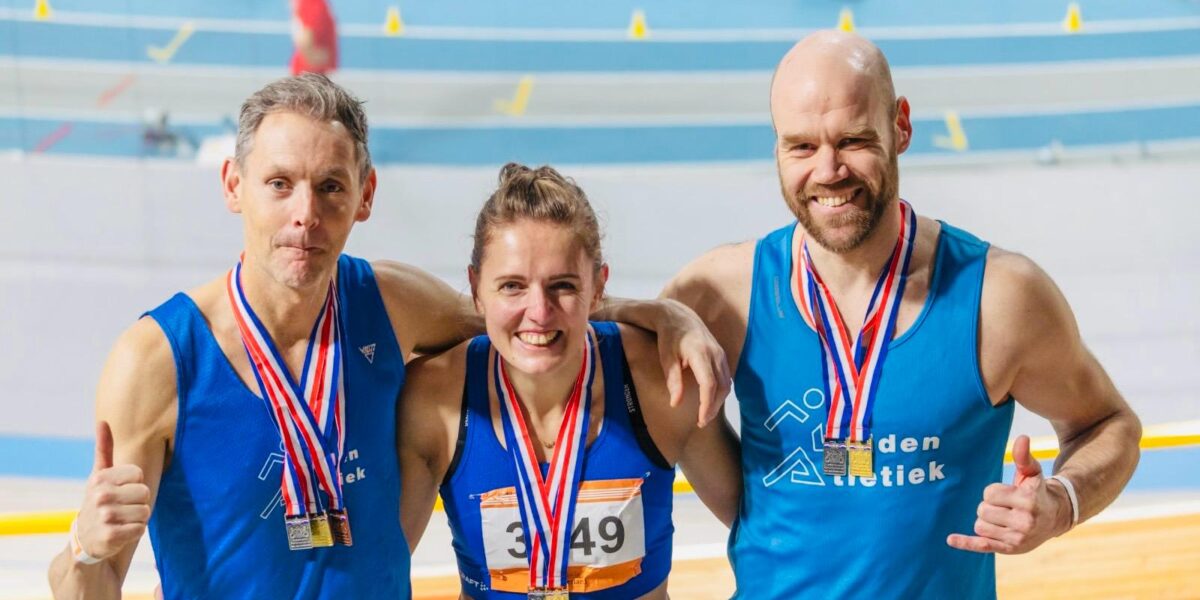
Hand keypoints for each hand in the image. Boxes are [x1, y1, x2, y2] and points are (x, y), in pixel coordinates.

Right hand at [74, 421, 150, 561]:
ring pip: (145, 511)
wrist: (85, 540)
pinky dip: (135, 532)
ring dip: (138, 518)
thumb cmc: (99, 502)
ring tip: (121, 520)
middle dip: (138, 502)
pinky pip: (140, 529)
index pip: (139, 474)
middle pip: (145, 493)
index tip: (121, 491)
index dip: (135, 484)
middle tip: (122, 508)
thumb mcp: (98, 475)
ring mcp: (104, 516)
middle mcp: (100, 496)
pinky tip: (120, 532)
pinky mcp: (110, 536)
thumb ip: (104, 449)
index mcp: (100, 478)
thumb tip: (103, 421)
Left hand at [654, 299, 731, 426]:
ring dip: (718, 402)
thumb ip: (673, 380)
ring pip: (726, 384)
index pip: (709, 383)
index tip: (700, 419)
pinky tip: (710, 402)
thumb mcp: (666, 358)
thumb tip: (675, 404)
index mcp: (700, 352)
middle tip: (701, 422)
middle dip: (713, 407)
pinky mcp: (722, 356)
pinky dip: (720, 392)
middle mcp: (715, 353)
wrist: (679, 317)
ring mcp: (721, 354)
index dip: (706, 404)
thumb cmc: (669, 337)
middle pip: (720, 386)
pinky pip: (726, 378)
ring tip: (705, 416)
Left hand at [946, 435, 1071, 553]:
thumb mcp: (1032, 472)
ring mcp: (1016, 538)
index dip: (993, 492)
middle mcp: (1023, 522)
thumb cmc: (1037, 491)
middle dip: (989, 506)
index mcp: (1027, 500)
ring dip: (986, 520)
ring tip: (1003, 518)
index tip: (1006, 493)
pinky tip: (950, 539)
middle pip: (982, 510)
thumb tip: (1023, 437)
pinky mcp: (1009, 549)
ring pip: (979, 526)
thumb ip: (1024, 457)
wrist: (1055, 517)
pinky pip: (982, 546)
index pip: (989, 493)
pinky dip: (966, 543)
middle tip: (1005, 506)